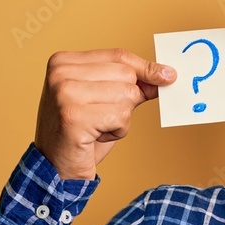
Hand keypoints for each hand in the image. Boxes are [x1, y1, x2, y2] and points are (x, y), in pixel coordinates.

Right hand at [34, 49, 175, 179]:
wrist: (57, 168)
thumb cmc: (82, 134)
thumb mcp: (106, 100)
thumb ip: (130, 84)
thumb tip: (164, 75)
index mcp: (64, 62)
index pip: (118, 56)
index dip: (146, 68)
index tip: (168, 75)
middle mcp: (60, 73)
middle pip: (126, 74)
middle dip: (127, 101)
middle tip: (102, 118)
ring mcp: (64, 93)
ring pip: (127, 95)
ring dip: (121, 118)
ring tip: (97, 127)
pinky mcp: (73, 116)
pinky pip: (121, 117)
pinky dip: (117, 131)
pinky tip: (95, 137)